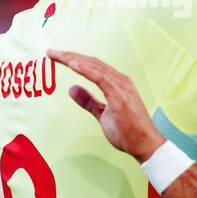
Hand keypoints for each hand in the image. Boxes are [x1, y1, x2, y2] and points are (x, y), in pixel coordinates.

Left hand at [48, 49, 164, 161]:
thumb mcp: (102, 115)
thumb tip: (72, 89)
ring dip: (74, 59)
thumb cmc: (128, 132)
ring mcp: (121, 86)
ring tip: (57, 55)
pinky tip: (72, 64)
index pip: (93, 67)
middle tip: (51, 52)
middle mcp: (120, 81)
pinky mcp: (119, 95)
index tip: (57, 57)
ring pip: (94, 66)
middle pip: (91, 63)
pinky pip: (100, 77)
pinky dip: (86, 69)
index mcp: (117, 84)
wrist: (145, 145)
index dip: (74, 60)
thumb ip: (88, 101)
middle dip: (70, 56)